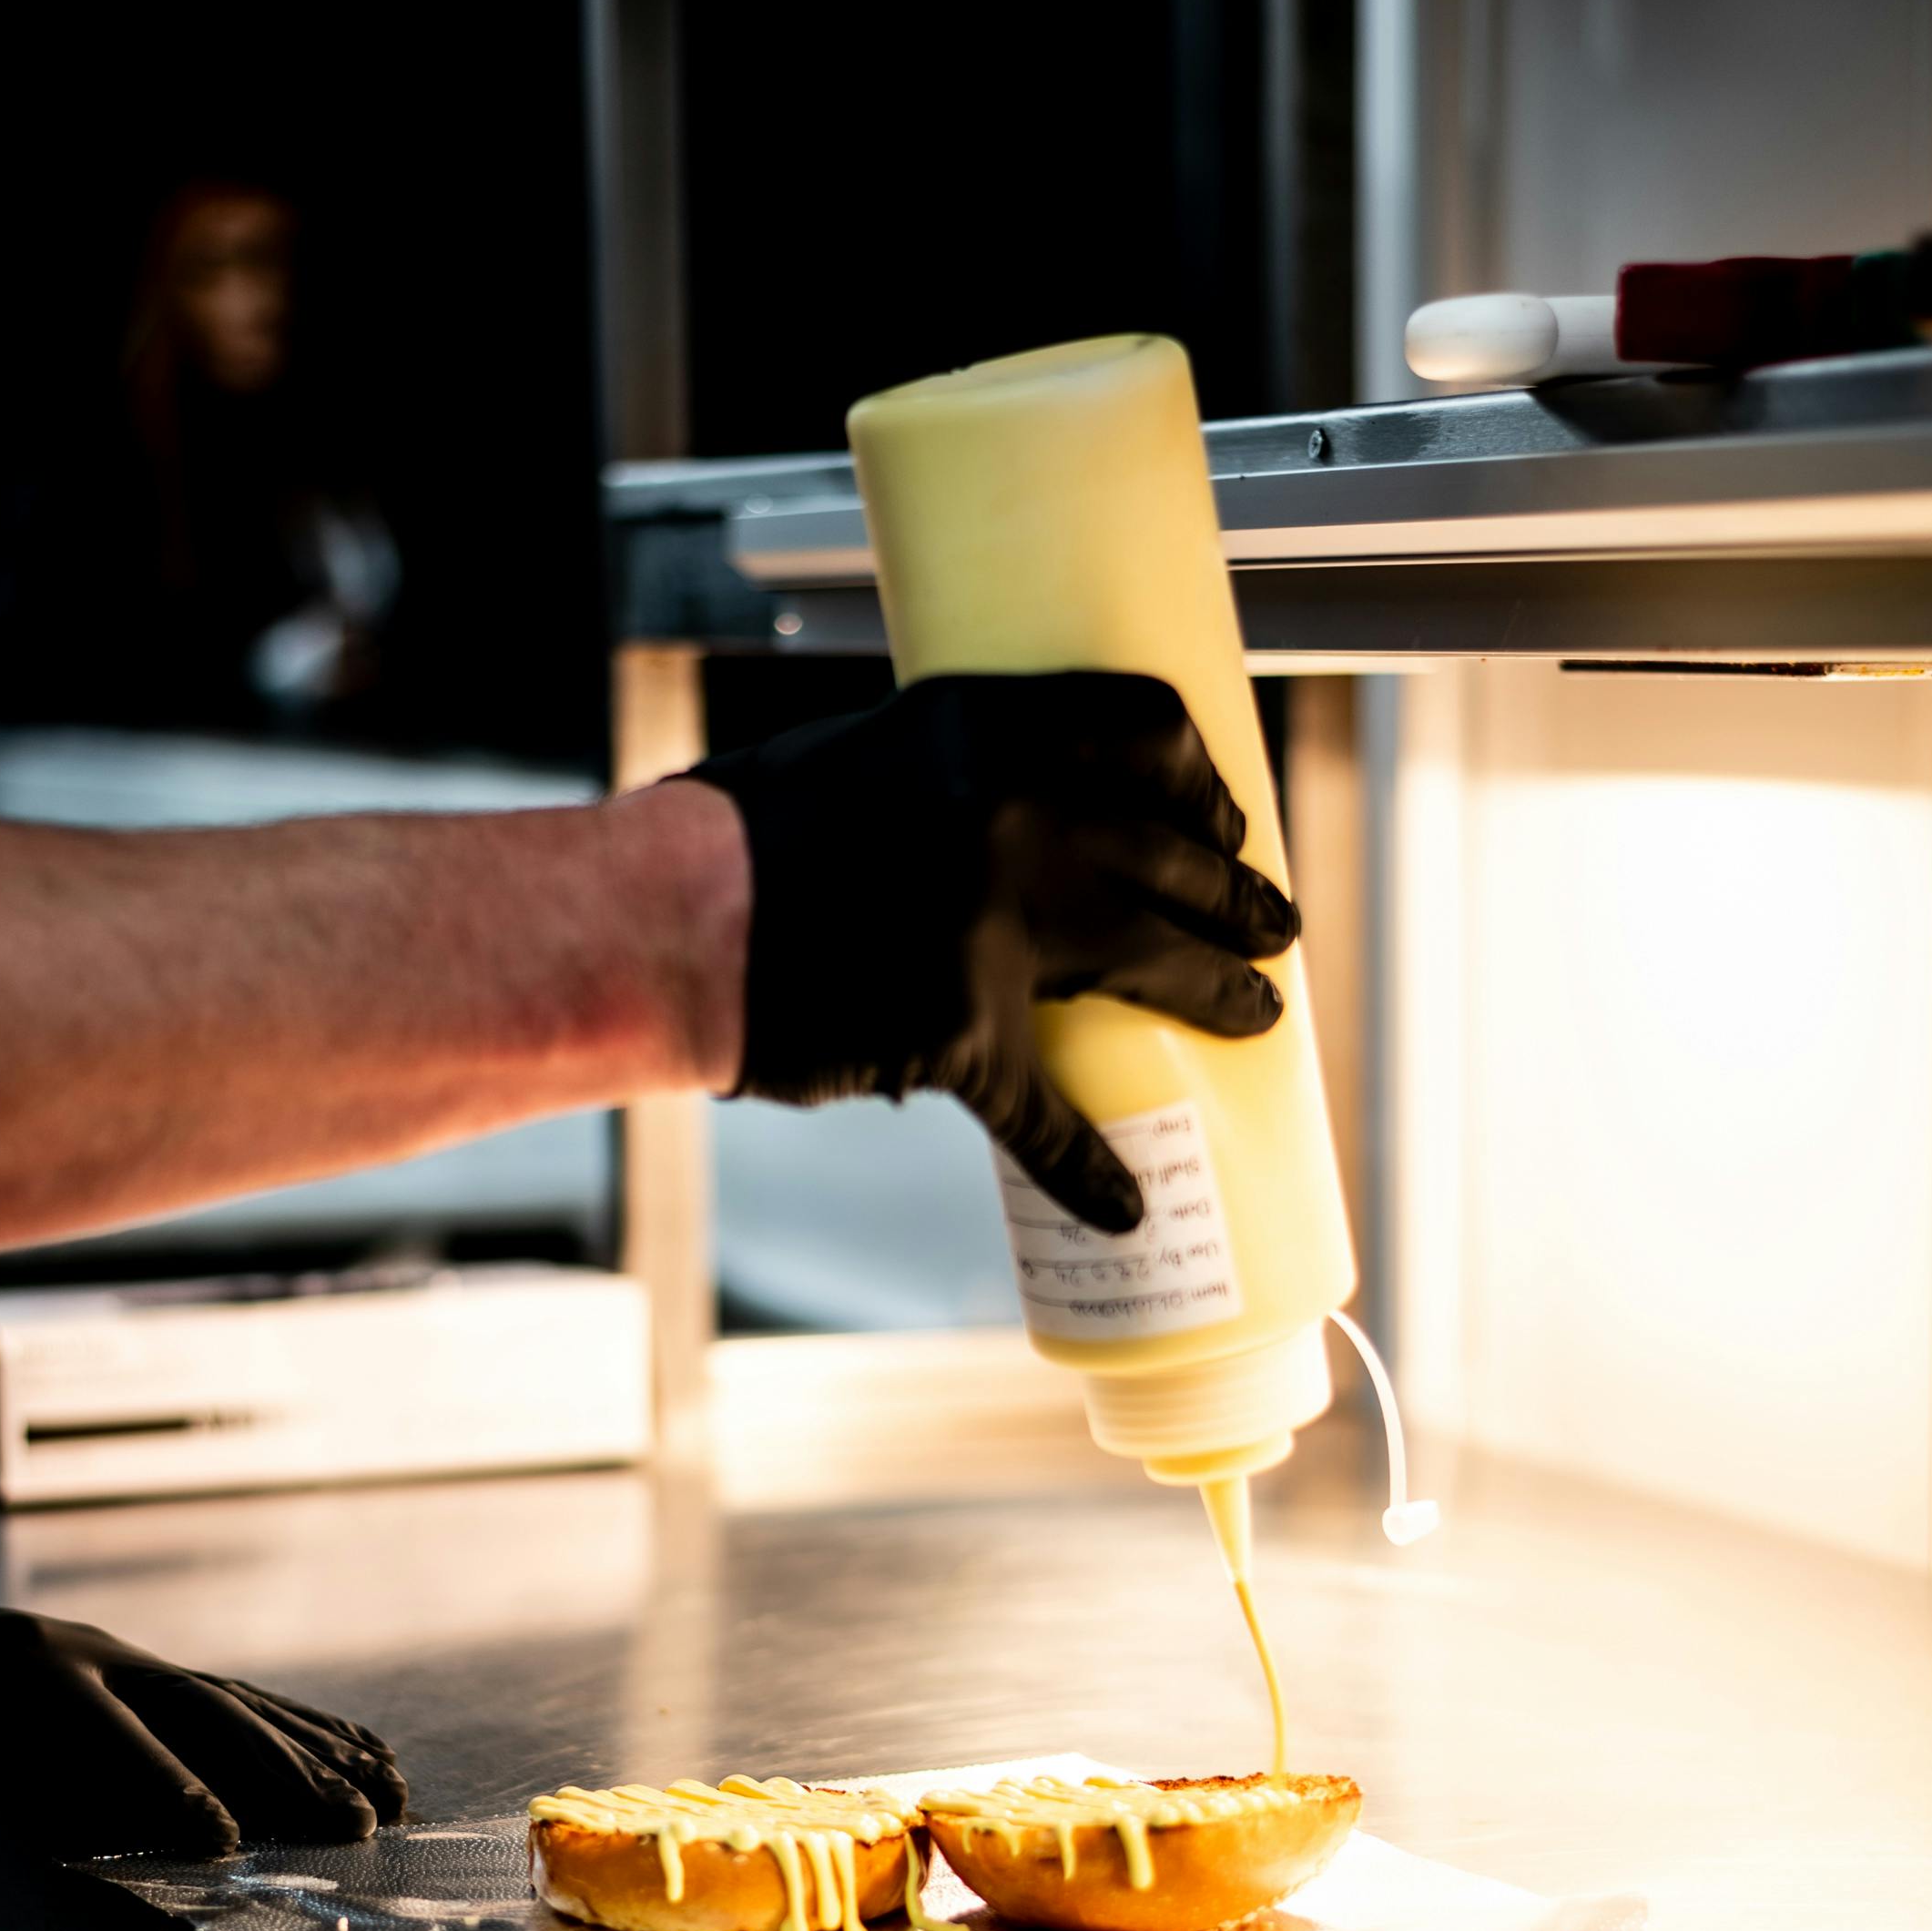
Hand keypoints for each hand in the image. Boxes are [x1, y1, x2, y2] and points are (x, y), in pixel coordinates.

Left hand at [0, 1574, 407, 1869]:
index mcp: (14, 1676)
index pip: (103, 1731)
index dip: (163, 1782)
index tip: (220, 1838)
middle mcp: (91, 1659)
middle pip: (202, 1711)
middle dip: (279, 1772)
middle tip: (347, 1827)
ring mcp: (128, 1662)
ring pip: (237, 1705)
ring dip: (315, 1756)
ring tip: (384, 1803)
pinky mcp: (150, 1678)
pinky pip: (242, 1702)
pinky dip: (311, 1732)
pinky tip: (368, 1760)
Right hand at [695, 671, 1297, 1231]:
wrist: (659, 928)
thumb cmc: (733, 841)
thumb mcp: (858, 761)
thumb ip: (952, 783)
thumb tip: (1028, 822)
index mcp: (981, 724)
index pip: (1145, 730)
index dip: (1203, 784)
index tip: (1225, 819)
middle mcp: (1007, 807)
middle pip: (1168, 856)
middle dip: (1236, 898)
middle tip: (1272, 925)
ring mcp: (991, 923)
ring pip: (1147, 962)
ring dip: (1216, 995)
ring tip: (1256, 1016)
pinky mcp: (957, 1031)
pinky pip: (1046, 1116)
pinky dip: (1087, 1169)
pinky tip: (1124, 1206)